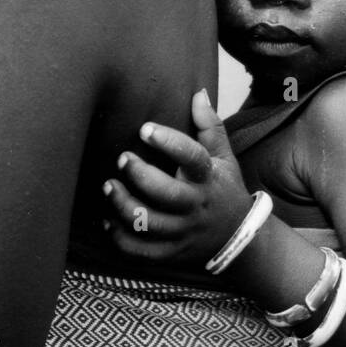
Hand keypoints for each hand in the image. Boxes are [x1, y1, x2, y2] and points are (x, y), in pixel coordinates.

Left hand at [103, 89, 254, 268]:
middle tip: (122, 159)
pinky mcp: (171, 253)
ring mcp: (183, 233)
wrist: (237, 238)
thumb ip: (210, 126)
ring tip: (108, 186)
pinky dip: (121, 239)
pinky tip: (108, 221)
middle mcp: (196, 207)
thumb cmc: (224, 188)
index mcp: (208, 179)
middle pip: (166, 195)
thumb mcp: (224, 157)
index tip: (145, 128)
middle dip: (140, 176)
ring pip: (149, 224)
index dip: (169, 142)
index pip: (192, 158)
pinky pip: (142, 252)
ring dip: (123, 206)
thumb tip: (197, 93)